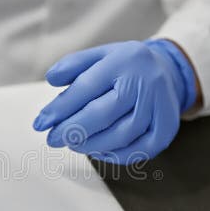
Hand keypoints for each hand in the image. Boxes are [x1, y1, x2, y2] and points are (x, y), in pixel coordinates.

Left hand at [32, 40, 198, 164]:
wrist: (167, 71)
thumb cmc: (125, 66)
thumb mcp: (99, 55)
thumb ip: (73, 65)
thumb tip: (51, 79)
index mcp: (124, 60)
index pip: (86, 87)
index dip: (60, 108)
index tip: (41, 123)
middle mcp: (145, 82)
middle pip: (103, 114)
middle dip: (72, 130)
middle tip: (54, 139)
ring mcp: (160, 106)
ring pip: (121, 135)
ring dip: (91, 145)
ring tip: (74, 144)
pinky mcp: (168, 127)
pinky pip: (139, 150)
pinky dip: (115, 155)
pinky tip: (98, 151)